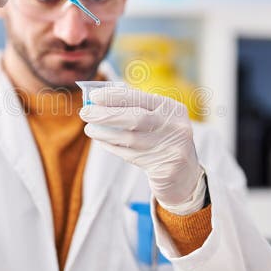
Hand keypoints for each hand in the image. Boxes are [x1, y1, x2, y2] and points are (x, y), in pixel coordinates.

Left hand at [79, 86, 203, 207]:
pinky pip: (130, 155)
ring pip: (130, 139)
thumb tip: (99, 100)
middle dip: (106, 114)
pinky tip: (101, 141)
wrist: (185, 175)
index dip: (115, 96)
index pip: (140, 98)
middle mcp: (174, 126)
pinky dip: (112, 147)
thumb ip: (136, 108)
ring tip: (89, 128)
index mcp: (172, 108)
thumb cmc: (164, 139)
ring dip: (105, 133)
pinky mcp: (164, 168)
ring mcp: (171, 148)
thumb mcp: (159, 120)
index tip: (94, 96)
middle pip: (135, 118)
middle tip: (85, 112)